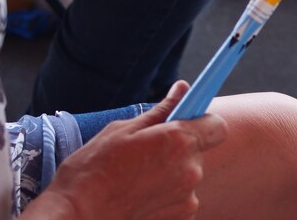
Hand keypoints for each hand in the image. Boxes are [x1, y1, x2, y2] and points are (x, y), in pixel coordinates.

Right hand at [37, 82, 226, 219]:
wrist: (79, 214)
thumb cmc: (95, 169)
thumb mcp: (124, 130)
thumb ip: (161, 110)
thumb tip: (183, 89)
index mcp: (179, 141)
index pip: (216, 126)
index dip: (202, 121)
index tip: (188, 120)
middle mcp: (190, 171)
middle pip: (198, 151)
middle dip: (179, 147)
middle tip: (148, 150)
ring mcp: (187, 199)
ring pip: (187, 175)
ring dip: (171, 172)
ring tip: (138, 176)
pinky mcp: (181, 219)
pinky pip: (181, 198)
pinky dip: (166, 194)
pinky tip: (140, 194)